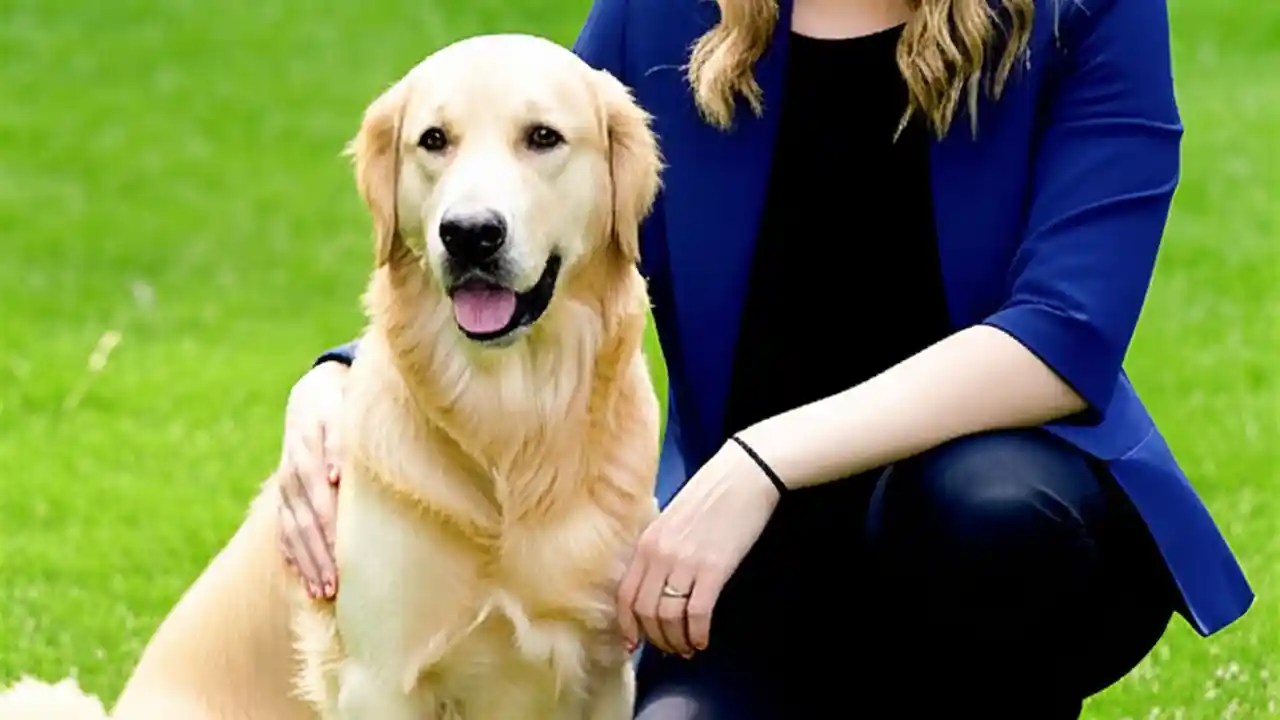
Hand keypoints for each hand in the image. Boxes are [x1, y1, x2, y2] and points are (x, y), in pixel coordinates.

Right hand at [276, 361, 348, 599]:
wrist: (311, 397)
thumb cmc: (336, 408)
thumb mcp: (339, 415)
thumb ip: (338, 443)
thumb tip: (335, 476)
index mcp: (305, 460)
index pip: (318, 506)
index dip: (328, 537)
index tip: (342, 563)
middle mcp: (291, 479)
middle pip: (304, 526)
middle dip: (318, 559)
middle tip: (333, 590)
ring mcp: (286, 490)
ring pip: (293, 533)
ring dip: (306, 564)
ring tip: (322, 592)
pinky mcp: (286, 497)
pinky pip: (285, 531)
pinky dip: (293, 555)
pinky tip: (303, 578)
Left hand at [615, 440, 780, 656]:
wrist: (744, 475)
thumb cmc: (711, 495)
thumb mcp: (671, 520)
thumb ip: (659, 549)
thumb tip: (656, 584)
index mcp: (646, 542)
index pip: (625, 596)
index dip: (628, 626)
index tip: (635, 644)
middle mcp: (658, 555)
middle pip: (645, 612)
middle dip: (656, 638)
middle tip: (669, 648)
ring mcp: (684, 562)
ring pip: (668, 618)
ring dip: (677, 640)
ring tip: (688, 648)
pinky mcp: (713, 569)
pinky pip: (697, 613)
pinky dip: (698, 633)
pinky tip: (704, 639)